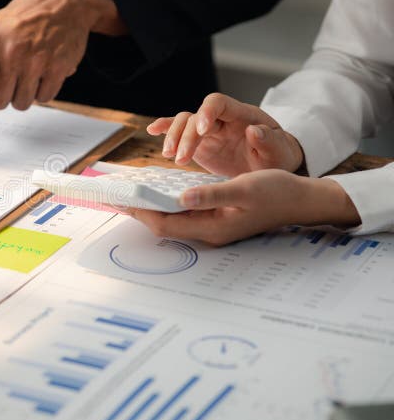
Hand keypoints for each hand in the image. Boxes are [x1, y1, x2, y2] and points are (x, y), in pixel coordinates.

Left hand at [0, 0, 125, 137]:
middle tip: (11, 78)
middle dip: (3, 97)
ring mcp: (37, 61)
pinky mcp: (59, 68)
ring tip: (30, 69)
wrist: (65, 0)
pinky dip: (44, 90)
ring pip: (22, 103)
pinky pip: (45, 98)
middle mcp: (13, 53)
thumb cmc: (24, 19)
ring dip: (24, 94)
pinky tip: (46, 70)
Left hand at [127, 170, 360, 245]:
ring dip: (152, 207)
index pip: (166, 224)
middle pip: (165, 224)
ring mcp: (214, 225)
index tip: (121, 201)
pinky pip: (185, 213)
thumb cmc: (277, 192)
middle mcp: (209, 230)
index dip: (141, 213)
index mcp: (213, 227)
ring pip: (174, 219)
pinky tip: (160, 191)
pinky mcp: (218, 217)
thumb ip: (212, 194)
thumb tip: (182, 198)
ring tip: (132, 193)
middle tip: (117, 197)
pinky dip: (169, 203)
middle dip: (140, 211)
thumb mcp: (244, 188)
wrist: (303, 200)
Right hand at [147, 93, 303, 175]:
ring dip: (173, 137)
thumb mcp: (279, 152)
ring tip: (170, 157)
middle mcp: (221, 118)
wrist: (271, 166)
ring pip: (183, 122)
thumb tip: (253, 131)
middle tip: (182, 159)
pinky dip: (164, 128)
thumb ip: (269, 141)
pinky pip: (178, 130)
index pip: (218, 103)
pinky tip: (151, 131)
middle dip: (186, 136)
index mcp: (241, 114)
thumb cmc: (278, 156)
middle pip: (195, 116)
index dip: (207, 112)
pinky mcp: (198, 142)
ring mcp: (207, 130)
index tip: (203, 131)